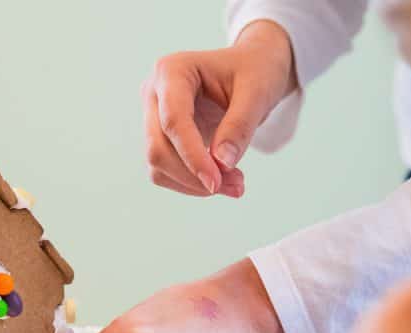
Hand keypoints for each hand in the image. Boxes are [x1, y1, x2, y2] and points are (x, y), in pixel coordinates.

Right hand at [142, 20, 295, 197]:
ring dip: (193, 184)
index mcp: (172, 71)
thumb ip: (239, 126)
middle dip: (193, 175)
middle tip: (237, 185)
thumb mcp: (257, 93)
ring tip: (235, 182)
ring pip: (158, 165)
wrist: (252, 69)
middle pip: (158, 148)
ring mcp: (154, 117)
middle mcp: (154, 93)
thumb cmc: (254, 71)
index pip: (173, 121)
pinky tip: (222, 179)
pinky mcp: (161, 137)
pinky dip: (192, 183)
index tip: (216, 182)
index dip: (192, 156)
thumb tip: (222, 164)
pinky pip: (166, 172)